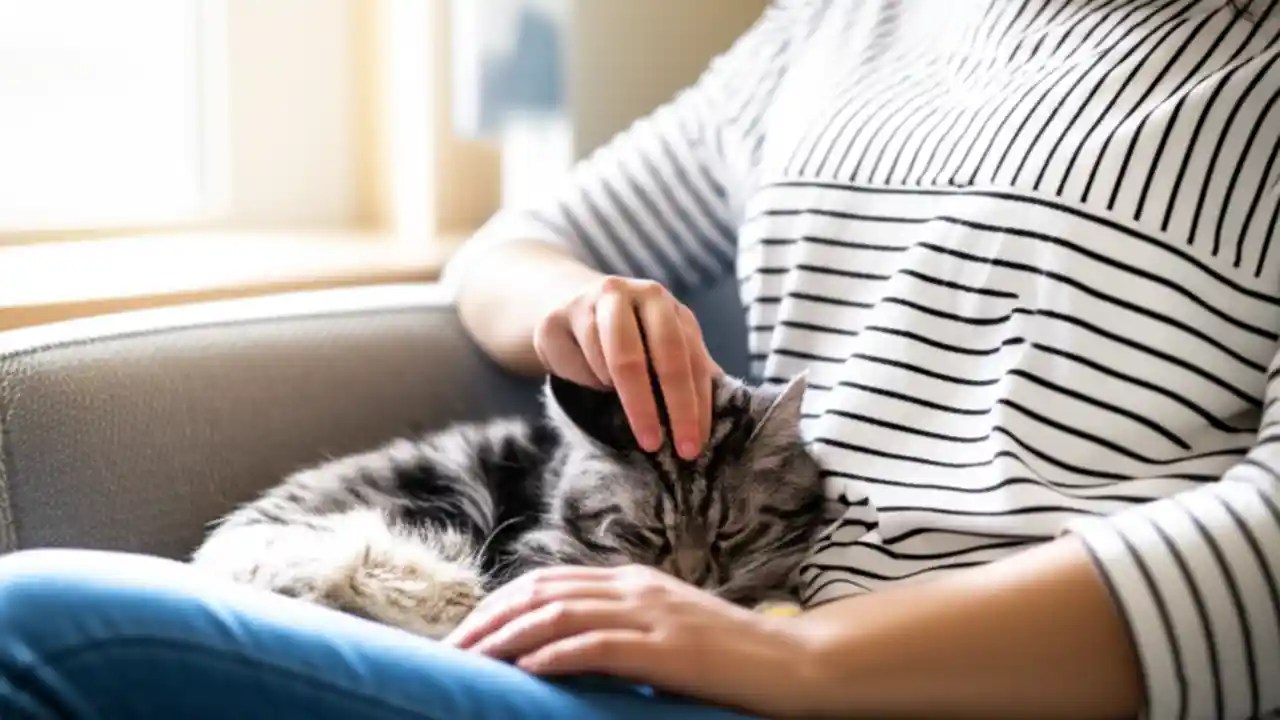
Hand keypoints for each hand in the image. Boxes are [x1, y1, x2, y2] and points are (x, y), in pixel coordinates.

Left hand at [444, 565, 816, 717]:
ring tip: (472, 661)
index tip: (466, 633)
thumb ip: (619, 627)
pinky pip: (600, 645)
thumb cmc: (728, 654)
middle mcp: (635, 588)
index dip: (498, 603)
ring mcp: (652, 615)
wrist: (791, 663)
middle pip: (543, 591)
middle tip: (452, 652)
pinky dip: (557, 653)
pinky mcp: (668, 649)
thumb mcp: (665, 630)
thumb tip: (559, 646)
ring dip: (508, 637)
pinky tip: (528, 668)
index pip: (547, 581)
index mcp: (631, 580)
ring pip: (561, 612)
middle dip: (489, 620)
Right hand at [533, 275, 718, 459]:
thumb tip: (726, 412)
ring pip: (605, 363)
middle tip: (656, 445)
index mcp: (663, 303)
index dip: (691, 404)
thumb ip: (688, 369)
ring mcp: (587, 304)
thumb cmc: (626, 333)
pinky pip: (574, 366)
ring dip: (616, 394)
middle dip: (651, 407)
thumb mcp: (662, 343)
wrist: (566, 302)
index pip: (684, 358)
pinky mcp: (554, 321)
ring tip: (622, 408)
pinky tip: (593, 384)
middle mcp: (627, 294)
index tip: (692, 445)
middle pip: (642, 358)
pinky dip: (587, 382)